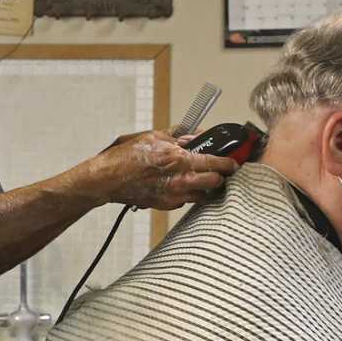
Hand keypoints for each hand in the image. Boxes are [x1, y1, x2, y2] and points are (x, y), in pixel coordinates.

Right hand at [82, 131, 235, 210]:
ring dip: (205, 188)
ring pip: (203, 196)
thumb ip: (177, 136)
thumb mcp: (153, 137)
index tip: (234, 162)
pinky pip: (185, 201)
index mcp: (179, 160)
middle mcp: (180, 180)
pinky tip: (180, 186)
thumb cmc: (126, 158)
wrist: (107, 180)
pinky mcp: (166, 205)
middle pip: (216, 183)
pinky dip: (187, 194)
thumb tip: (194, 135)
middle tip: (219, 171)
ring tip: (200, 180)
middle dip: (220, 176)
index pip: (216, 163)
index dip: (230, 162)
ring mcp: (174, 195)